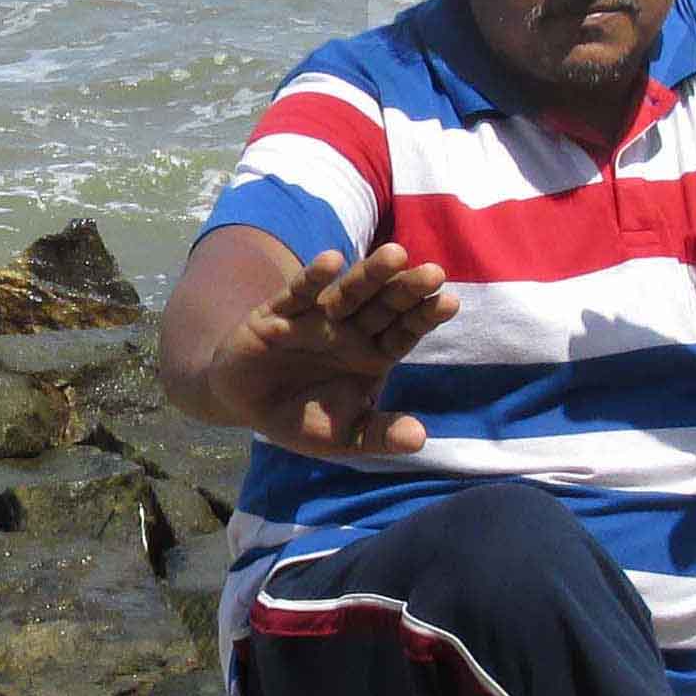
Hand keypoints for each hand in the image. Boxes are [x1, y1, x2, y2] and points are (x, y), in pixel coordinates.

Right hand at [202, 244, 457, 457]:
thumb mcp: (343, 435)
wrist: (246, 405)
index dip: (425, 316)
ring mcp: (316, 319)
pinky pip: (298, 294)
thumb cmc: (303, 417)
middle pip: (384, 305)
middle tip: (434, 272)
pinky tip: (331, 261)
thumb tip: (420, 439)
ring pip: (348, 293)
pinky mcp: (278, 314)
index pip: (404, 331)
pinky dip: (313, 279)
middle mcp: (349, 331)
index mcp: (372, 354)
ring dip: (370, 275)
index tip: (450, 302)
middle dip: (407, 289)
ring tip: (394, 255)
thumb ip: (379, 434)